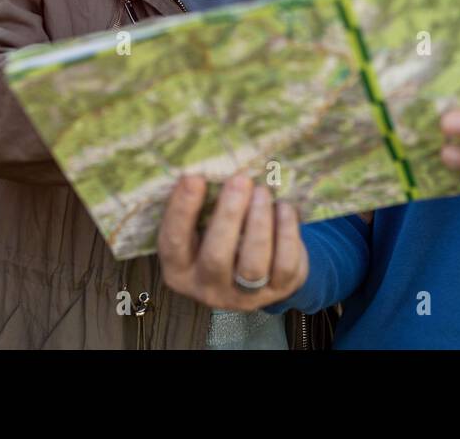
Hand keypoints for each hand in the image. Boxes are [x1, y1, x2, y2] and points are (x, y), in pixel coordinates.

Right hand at [158, 173, 308, 310]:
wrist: (260, 268)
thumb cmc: (222, 236)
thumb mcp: (202, 227)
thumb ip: (200, 207)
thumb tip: (205, 163)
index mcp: (179, 270)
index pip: (173, 243)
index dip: (182, 211)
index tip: (193, 178)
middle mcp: (208, 288)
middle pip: (216, 257)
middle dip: (229, 215)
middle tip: (239, 179)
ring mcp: (244, 296)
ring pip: (253, 265)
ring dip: (259, 223)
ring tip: (262, 191)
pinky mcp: (277, 291)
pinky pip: (284, 265)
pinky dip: (286, 233)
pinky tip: (283, 208)